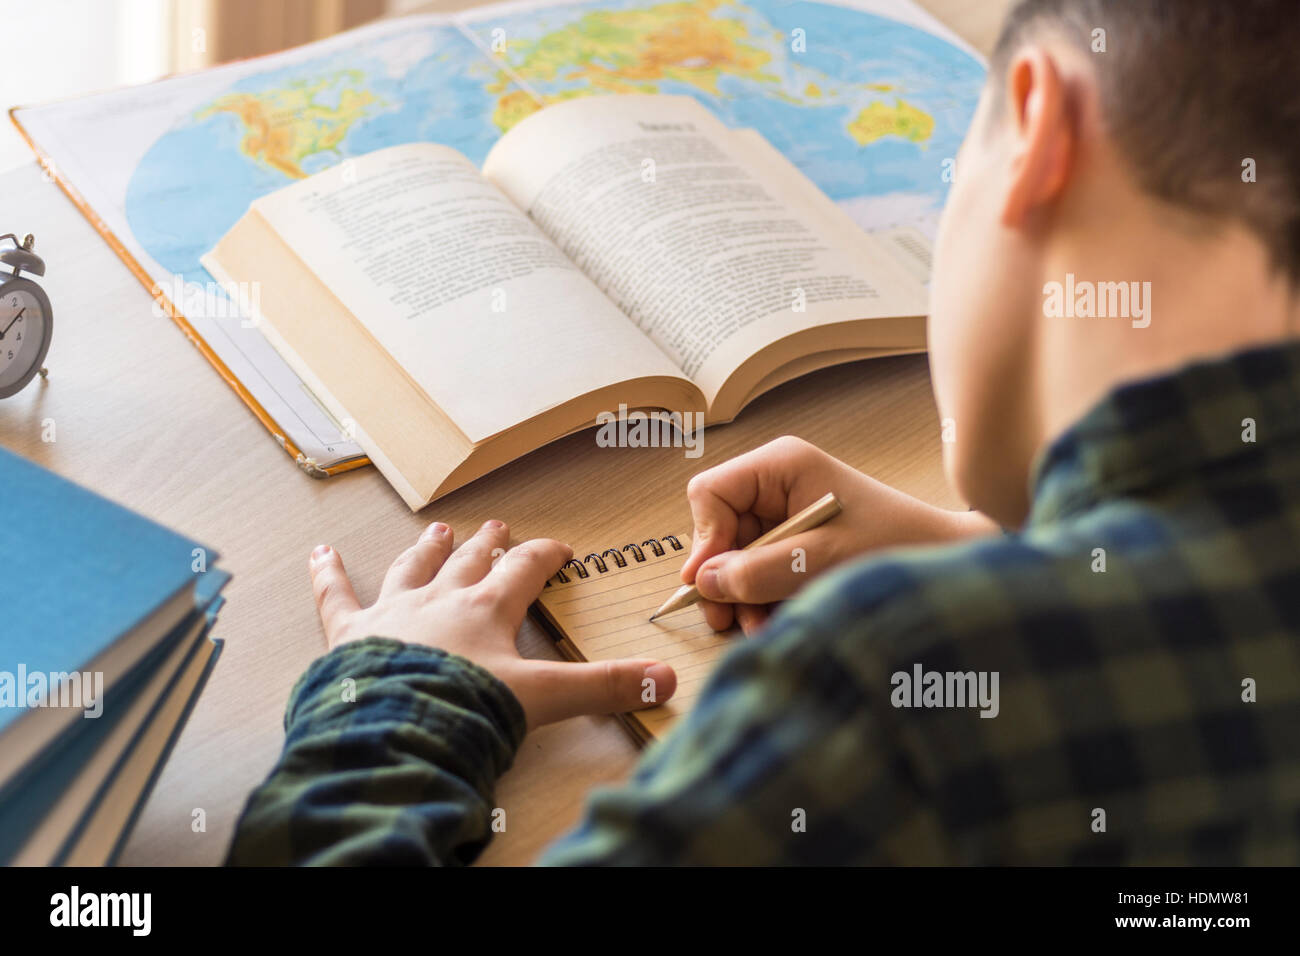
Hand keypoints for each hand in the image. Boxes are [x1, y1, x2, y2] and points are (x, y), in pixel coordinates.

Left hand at [308, 519, 676, 728]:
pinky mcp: (350, 636)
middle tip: (496, 526)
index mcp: (488, 610)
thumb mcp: (545, 698)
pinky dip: (328, 575)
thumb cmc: (464, 711)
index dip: (545, 557)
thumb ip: (604, 687)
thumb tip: (666, 680)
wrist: (395, 731)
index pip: (525, 571)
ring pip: (413, 569)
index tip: (559, 549)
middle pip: (470, 563)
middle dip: (487, 545)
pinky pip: (336, 598)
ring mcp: (393, 614)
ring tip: (437, 531)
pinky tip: (321, 553)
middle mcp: (440, 601)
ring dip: (427, 550)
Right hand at [681, 436, 997, 632]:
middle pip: (717, 528)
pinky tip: (773, 618)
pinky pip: (756, 568)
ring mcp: (783, 512)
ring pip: (733, 555)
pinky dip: (760, 596)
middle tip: (728, 620)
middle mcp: (775, 483)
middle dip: (723, 577)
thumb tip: (704, 581)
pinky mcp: (792, 539)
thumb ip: (759, 570)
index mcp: (781, 465)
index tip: (709, 584)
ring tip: (759, 626)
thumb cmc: (893, 545)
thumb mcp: (820, 560)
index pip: (710, 493)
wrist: (942, 559)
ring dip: (741, 595)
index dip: (704, 539)